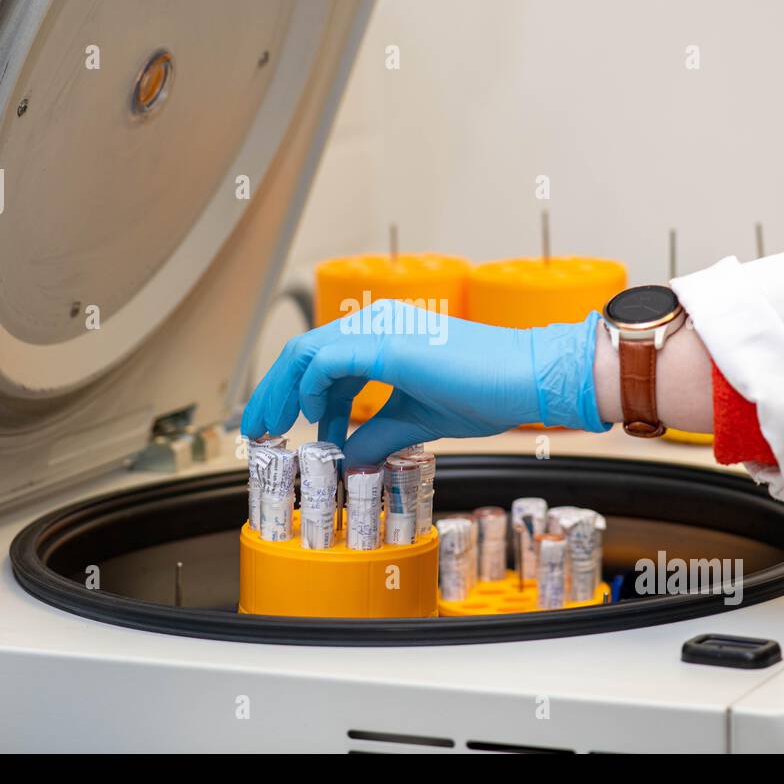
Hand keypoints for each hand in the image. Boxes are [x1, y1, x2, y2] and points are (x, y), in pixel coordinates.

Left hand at [240, 299, 609, 465]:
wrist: (527, 379)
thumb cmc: (486, 391)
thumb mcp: (416, 420)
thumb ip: (376, 434)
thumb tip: (344, 458)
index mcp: (383, 338)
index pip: (321, 360)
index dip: (294, 395)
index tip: (284, 429)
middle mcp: (376, 325)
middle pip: (303, 352)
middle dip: (274, 393)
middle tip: (256, 429)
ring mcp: (380, 329)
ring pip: (305, 352)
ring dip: (280, 391)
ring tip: (269, 427)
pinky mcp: (387, 344)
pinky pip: (326, 360)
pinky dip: (308, 388)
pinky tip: (310, 418)